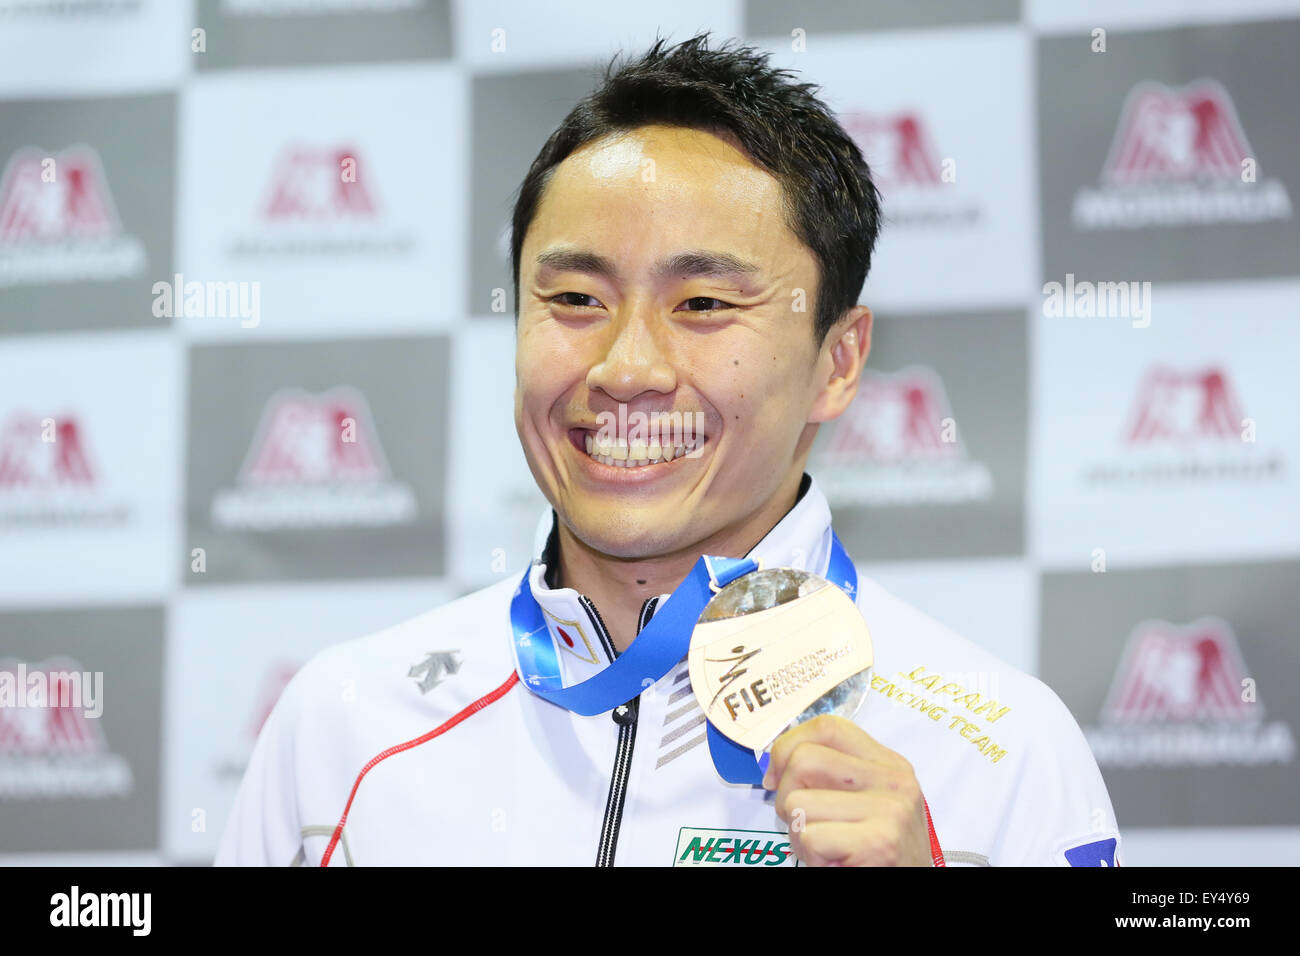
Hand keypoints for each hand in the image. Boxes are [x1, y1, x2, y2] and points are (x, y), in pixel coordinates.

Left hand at [762, 714, 930, 866]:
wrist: (916, 891)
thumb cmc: (878, 856)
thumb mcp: (866, 804)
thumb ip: (833, 777)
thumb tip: (775, 767)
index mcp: (889, 765)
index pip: (828, 727)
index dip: (788, 745)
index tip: (775, 777)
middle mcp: (894, 781)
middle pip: (804, 759)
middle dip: (784, 796)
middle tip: (802, 825)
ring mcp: (889, 810)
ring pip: (798, 801)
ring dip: (798, 834)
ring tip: (826, 849)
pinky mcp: (879, 842)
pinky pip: (809, 837)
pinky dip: (810, 857)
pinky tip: (834, 863)